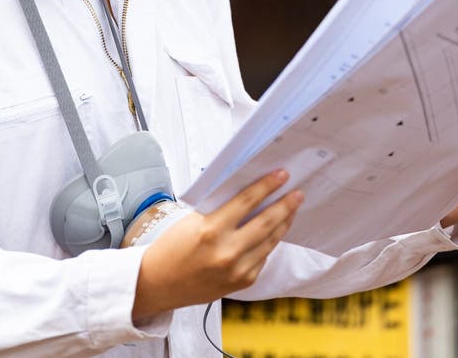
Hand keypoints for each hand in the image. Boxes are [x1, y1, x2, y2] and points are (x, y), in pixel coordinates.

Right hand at [132, 170, 302, 319]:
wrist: (159, 283)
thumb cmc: (172, 246)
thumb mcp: (192, 220)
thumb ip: (220, 209)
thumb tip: (249, 194)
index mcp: (211, 230)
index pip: (247, 201)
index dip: (267, 186)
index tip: (282, 175)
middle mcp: (227, 252)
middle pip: (266, 223)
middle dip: (285, 205)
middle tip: (298, 192)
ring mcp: (237, 270)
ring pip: (270, 241)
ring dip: (283, 223)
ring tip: (292, 208)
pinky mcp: (242, 282)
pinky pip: (263, 257)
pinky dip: (270, 241)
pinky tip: (276, 230)